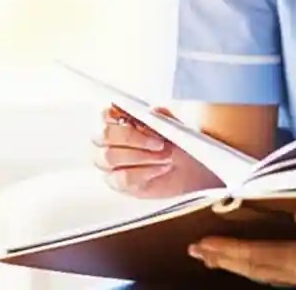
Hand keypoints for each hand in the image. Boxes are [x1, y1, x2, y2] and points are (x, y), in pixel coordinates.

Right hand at [92, 105, 221, 197]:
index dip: (118, 117)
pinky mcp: (119, 183)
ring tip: (165, 156)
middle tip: (158, 142)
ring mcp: (111, 163)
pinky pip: (122, 178)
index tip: (140, 121)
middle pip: (103, 136)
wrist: (192, 165)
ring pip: (110, 157)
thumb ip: (162, 115)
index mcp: (119, 120)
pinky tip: (161, 168)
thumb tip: (153, 111)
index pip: (105, 115)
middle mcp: (110, 141)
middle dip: (132, 138)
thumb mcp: (175, 122)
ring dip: (140, 155)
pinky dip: (144, 172)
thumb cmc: (178, 140)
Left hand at [188, 211, 295, 289]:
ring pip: (263, 275)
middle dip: (223, 258)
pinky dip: (258, 270)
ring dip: (237, 265)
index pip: (257, 255)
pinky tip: (256, 267)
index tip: (202, 242)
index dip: (228, 249)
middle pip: (253, 268)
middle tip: (196, 251)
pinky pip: (277, 277)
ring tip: (214, 258)